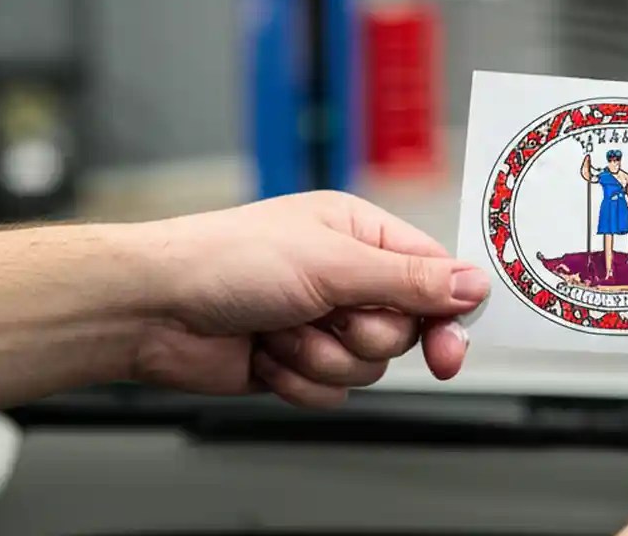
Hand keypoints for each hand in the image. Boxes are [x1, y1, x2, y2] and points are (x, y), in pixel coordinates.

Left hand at [131, 192, 489, 406]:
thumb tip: (472, 283)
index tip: (448, 350)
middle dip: (361, 334)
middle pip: (403, 330)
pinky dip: (298, 378)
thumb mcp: (333, 263)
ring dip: (321, 356)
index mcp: (360, 235)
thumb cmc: (227, 261)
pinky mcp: (300, 362)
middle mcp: (346, 278)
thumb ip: (410, 279)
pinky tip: (266, 353)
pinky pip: (333, 392)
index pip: (433, 276)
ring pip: (368, 368)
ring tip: (281, 329)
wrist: (155, 311)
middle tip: (329, 316)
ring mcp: (322, 322)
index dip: (445, 314)